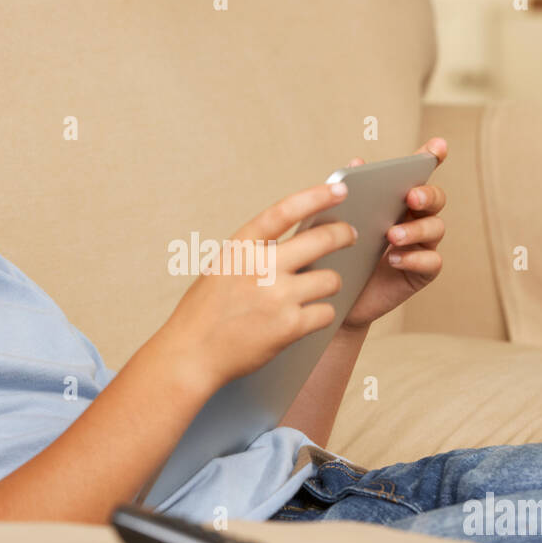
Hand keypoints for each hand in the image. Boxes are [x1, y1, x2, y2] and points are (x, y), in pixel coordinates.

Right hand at [159, 179, 359, 389]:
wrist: (192, 354)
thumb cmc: (207, 311)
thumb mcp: (224, 267)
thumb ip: (256, 252)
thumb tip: (302, 240)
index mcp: (241, 247)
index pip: (284, 211)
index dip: (315, 196)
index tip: (339, 188)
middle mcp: (261, 267)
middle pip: (322, 240)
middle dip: (343, 235)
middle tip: (350, 235)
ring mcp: (277, 297)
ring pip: (331, 279)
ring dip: (329, 284)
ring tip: (317, 289)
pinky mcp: (290, 326)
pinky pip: (326, 313)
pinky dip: (320, 315)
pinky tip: (307, 317)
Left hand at [340, 137, 447, 330]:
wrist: (335, 296)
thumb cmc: (337, 253)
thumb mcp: (337, 221)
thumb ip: (348, 194)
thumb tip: (355, 163)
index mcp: (396, 199)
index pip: (418, 174)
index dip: (431, 157)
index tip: (438, 146)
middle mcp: (415, 217)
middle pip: (435, 198)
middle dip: (427, 194)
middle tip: (410, 196)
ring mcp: (422, 245)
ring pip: (436, 228)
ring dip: (416, 228)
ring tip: (392, 235)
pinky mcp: (421, 272)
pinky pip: (431, 262)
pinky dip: (414, 258)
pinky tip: (394, 259)